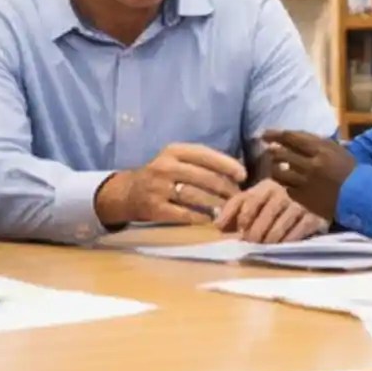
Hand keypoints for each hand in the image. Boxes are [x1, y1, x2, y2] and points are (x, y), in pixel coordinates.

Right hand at [94, 143, 245, 224]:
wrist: (128, 193)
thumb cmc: (161, 175)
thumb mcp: (175, 159)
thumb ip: (201, 162)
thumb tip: (237, 172)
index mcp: (173, 151)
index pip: (205, 155)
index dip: (227, 165)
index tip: (242, 176)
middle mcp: (165, 167)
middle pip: (205, 177)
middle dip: (226, 188)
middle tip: (238, 197)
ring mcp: (159, 188)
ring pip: (197, 197)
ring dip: (217, 205)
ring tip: (228, 209)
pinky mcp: (156, 208)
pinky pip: (185, 214)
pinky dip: (201, 218)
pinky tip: (210, 219)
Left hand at [216, 179, 328, 243]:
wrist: (305, 212)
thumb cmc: (268, 211)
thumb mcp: (248, 208)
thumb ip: (232, 214)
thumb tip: (218, 226)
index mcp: (264, 187)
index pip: (250, 198)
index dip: (241, 215)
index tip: (238, 230)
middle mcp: (282, 192)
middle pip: (267, 212)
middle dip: (256, 230)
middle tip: (250, 242)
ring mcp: (299, 205)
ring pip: (282, 222)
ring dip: (271, 237)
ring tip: (263, 246)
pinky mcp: (313, 217)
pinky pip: (301, 228)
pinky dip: (289, 239)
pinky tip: (281, 246)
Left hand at [263, 130, 355, 220]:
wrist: (363, 197)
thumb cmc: (352, 171)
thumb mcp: (337, 151)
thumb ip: (317, 144)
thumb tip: (295, 138)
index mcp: (322, 150)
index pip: (291, 138)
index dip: (275, 135)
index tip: (264, 134)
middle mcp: (311, 165)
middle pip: (281, 154)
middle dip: (271, 152)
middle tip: (269, 152)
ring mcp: (306, 182)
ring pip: (278, 173)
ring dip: (274, 169)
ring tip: (275, 168)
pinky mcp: (304, 199)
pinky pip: (286, 189)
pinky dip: (286, 185)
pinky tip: (288, 183)